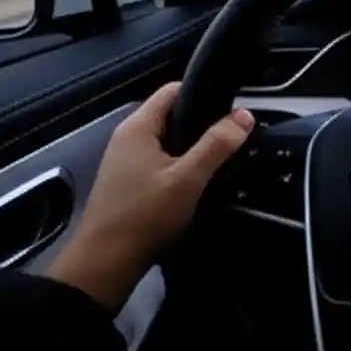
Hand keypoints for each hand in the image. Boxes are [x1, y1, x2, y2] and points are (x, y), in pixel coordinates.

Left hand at [45, 82, 254, 309]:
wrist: (106, 261)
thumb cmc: (145, 215)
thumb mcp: (188, 178)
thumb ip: (216, 145)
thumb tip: (245, 115)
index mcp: (138, 127)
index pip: (173, 90)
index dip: (204, 93)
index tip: (232, 111)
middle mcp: (127, 137)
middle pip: (171, 115)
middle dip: (201, 123)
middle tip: (232, 139)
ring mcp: (124, 160)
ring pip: (166, 140)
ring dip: (191, 147)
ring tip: (219, 161)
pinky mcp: (126, 181)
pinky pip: (159, 160)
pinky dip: (178, 164)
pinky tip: (195, 182)